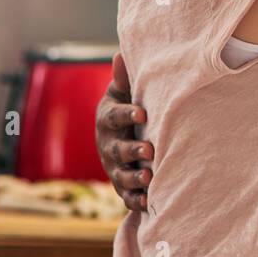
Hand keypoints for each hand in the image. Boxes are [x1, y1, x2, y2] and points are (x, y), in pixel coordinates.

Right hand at [95, 52, 152, 212]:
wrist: (122, 134)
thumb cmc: (128, 108)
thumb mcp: (124, 92)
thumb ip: (125, 78)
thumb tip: (121, 54)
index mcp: (108, 118)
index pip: (115, 116)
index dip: (127, 115)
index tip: (142, 113)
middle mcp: (108, 144)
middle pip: (117, 149)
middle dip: (131, 151)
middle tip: (148, 150)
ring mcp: (114, 167)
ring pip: (121, 175)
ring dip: (134, 178)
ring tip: (149, 178)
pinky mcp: (122, 186)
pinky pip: (127, 196)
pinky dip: (137, 200)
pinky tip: (149, 202)